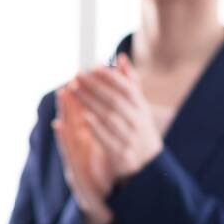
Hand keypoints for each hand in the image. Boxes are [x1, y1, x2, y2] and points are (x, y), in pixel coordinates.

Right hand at [54, 84, 114, 223]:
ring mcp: (75, 162)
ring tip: (61, 95)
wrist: (105, 210)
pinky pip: (68, 154)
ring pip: (67, 133)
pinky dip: (62, 138)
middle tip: (66, 79)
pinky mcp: (75, 175)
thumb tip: (106, 112)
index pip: (83, 118)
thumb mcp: (107, 154)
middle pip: (72, 122)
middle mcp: (78, 152)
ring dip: (62, 113)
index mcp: (88, 146)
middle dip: (69, 101)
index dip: (81, 99)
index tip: (81, 78)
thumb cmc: (104, 181)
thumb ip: (105, 134)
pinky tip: (58, 126)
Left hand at [70, 53, 163, 181]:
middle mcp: (137, 121)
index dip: (110, 77)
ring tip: (74, 90)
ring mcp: (130, 138)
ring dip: (91, 102)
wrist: (149, 165)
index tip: (92, 67)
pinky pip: (109, 140)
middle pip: (114, 100)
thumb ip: (130, 83)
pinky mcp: (122, 154)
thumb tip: (121, 58)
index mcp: (140, 107)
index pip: (126, 88)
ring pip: (109, 117)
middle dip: (94, 87)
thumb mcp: (139, 106)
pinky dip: (98, 128)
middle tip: (76, 76)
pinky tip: (84, 117)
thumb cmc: (139, 129)